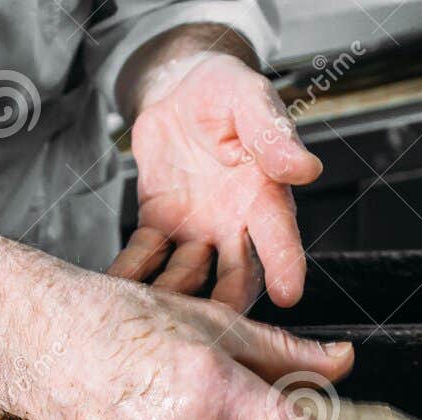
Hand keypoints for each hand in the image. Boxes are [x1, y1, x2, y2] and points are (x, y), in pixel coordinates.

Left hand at [108, 53, 320, 311]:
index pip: (280, 235)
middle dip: (226, 302)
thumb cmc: (226, 91)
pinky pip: (146, 257)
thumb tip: (305, 167)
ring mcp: (197, 232)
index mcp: (265, 195)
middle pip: (235, 274)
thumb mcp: (250, 99)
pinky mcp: (159, 229)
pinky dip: (132, 273)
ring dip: (174, 296)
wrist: (180, 90)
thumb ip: (272, 134)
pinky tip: (116, 289)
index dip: (286, 264)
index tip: (290, 295)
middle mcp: (235, 224)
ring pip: (189, 276)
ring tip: (157, 315)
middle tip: (215, 327)